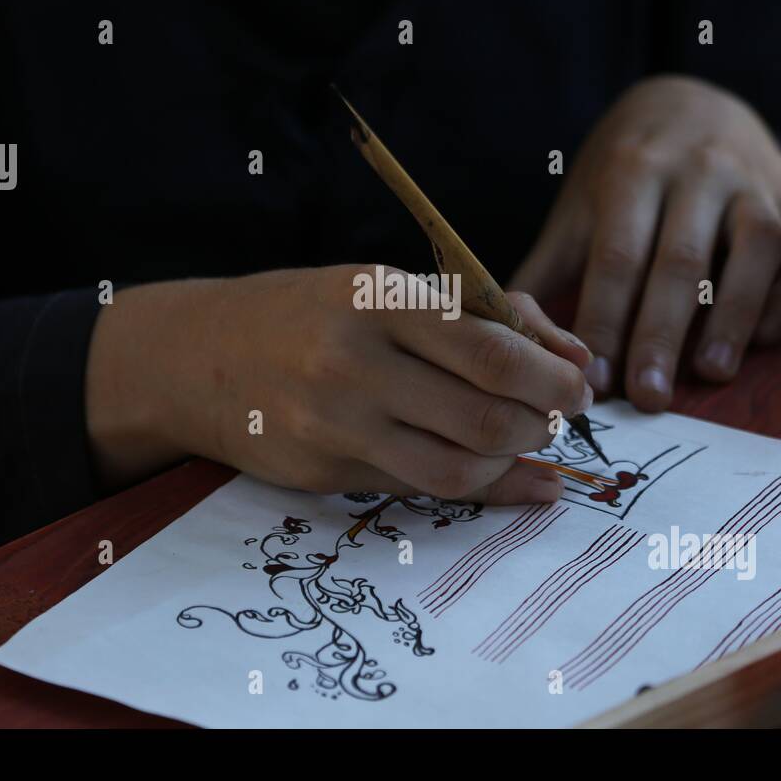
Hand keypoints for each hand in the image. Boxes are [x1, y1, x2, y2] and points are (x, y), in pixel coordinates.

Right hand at [85, 266, 591, 502]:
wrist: (199, 354)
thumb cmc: (312, 311)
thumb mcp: (389, 288)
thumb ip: (487, 313)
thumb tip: (577, 360)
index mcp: (379, 300)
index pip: (492, 352)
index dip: (554, 379)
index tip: (582, 385)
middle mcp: (354, 364)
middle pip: (485, 418)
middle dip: (545, 425)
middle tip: (559, 416)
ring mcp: (335, 426)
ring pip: (458, 470)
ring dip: (513, 463)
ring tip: (524, 441)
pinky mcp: (324, 474)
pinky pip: (420, 492)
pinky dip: (478, 489)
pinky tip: (507, 479)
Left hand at [511, 75, 780, 411]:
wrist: (691, 103)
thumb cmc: (624, 176)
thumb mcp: (579, 209)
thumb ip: (548, 273)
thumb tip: (507, 342)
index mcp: (632, 171)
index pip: (617, 255)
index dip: (605, 320)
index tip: (592, 380)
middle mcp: (699, 168)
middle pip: (682, 258)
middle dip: (662, 333)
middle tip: (649, 397)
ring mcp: (756, 182)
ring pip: (756, 249)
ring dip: (735, 316)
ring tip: (711, 374)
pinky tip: (763, 339)